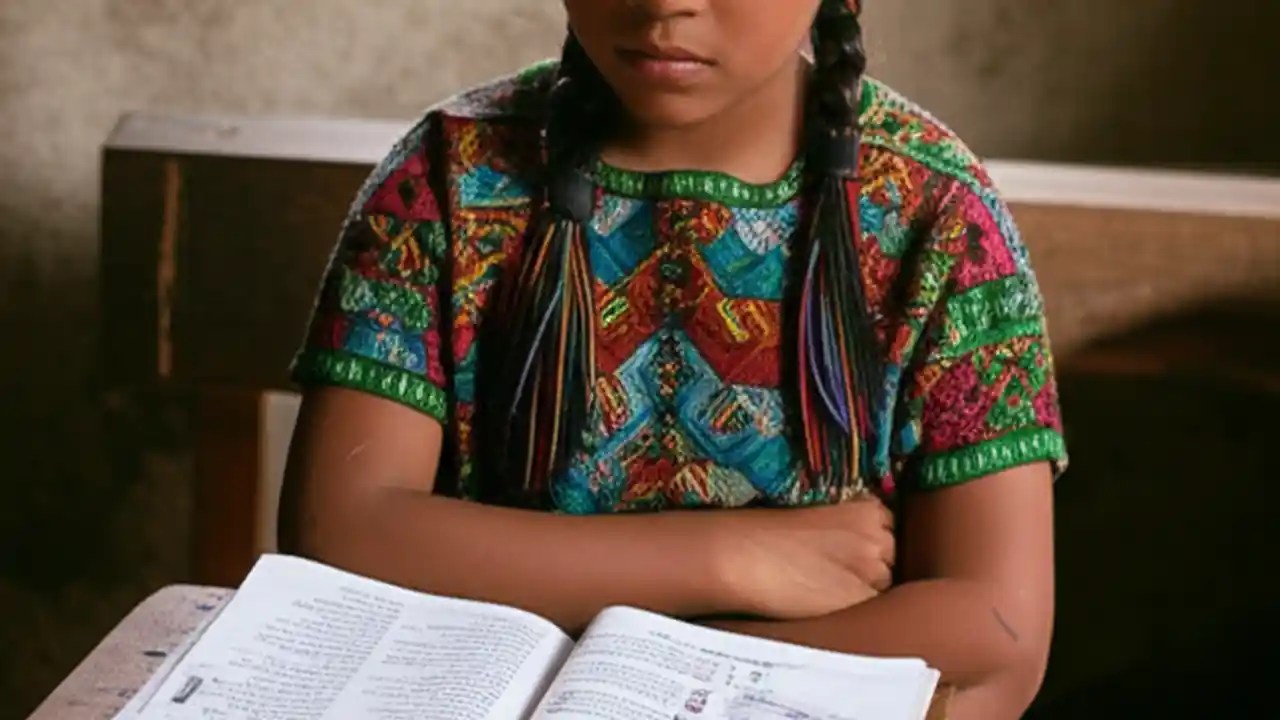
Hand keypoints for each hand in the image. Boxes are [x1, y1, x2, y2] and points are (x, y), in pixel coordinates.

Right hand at [718, 496, 895, 619]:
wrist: (743, 555)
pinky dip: (854, 609)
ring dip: (864, 588)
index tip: (847, 550)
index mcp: (867, 507)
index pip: (888, 529)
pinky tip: (825, 603)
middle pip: (890, 558)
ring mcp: (872, 570)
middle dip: (870, 565)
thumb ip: (847, 525)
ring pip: (883, 585)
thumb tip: (859, 546)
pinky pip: (869, 609)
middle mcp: (877, 537)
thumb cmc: (766, 532)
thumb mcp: (817, 513)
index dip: (868, 542)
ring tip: (826, 588)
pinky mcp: (860, 601)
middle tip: (833, 571)